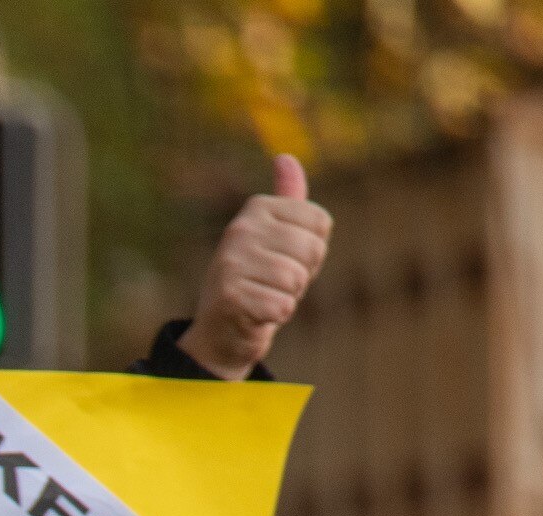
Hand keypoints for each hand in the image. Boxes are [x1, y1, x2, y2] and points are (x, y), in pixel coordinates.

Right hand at [180, 156, 329, 379]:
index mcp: (257, 207)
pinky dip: (275, 317)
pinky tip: (255, 314)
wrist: (221, 330)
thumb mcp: (274, 235)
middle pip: (311, 250)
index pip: (321, 223)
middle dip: (301, 276)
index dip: (312, 250)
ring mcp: (231, 261)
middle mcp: (241, 228)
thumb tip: (285, 158)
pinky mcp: (229, 295)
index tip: (285, 259)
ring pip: (295, 279)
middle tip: (273, 283)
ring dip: (287, 298)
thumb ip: (287, 200)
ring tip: (264, 297)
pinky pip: (282, 306)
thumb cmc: (258, 279)